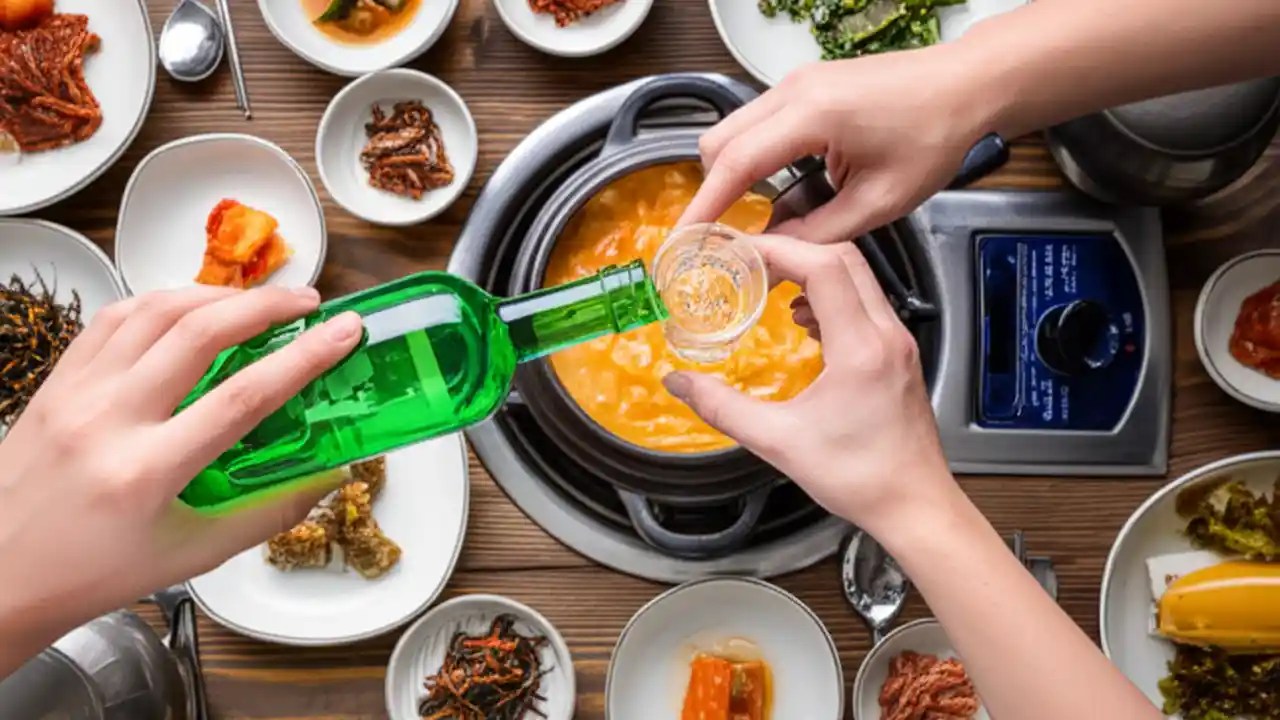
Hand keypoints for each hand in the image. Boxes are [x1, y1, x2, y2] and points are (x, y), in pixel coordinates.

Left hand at [0, 285, 360, 672]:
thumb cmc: (92, 574)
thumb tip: (325, 477)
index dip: (304, 358)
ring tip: (258, 302)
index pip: (242, 398)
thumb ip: (267, 515)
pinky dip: (162, 301)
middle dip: (265, 306)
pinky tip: (192, 308)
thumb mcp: (191, 556)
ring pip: (154, 311)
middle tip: (308, 303)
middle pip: (199, 333)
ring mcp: (75, 394)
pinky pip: (114, 318)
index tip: (343, 332)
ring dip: (216, 295)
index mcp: (146, 473)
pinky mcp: (56, 381)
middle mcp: (107, 421)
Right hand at [661, 236, 952, 528]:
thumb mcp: (778, 443)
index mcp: (861, 348)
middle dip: (794, 252)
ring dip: (814, 273)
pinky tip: (805, 324)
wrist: (915, 507)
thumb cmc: (860, 478)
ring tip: (772, 289)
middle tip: (752, 264)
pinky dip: (832, 297)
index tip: (742, 252)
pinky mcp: (899, 356)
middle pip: (844, 258)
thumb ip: (722, 407)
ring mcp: (898, 343)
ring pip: (859, 278)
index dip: (779, 250)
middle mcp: (887, 335)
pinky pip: (865, 304)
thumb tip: (679, 381)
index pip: (824, 266)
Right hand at [679, 47, 995, 243]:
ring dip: (736, 175)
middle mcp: (794, 90)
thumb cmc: (935, 135)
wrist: (966, 85)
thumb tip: (772, 259)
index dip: (704, 207)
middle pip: (719, 143)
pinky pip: (760, 125)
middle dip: (713, 192)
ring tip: (750, 220)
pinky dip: (757, 159)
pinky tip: (781, 191)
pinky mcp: (806, 88)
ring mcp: (797, 84)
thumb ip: (817, 234)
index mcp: (812, 115)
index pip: (735, 164)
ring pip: (735, 131)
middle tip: (717, 237)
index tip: (684, 242)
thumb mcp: (878, 202)